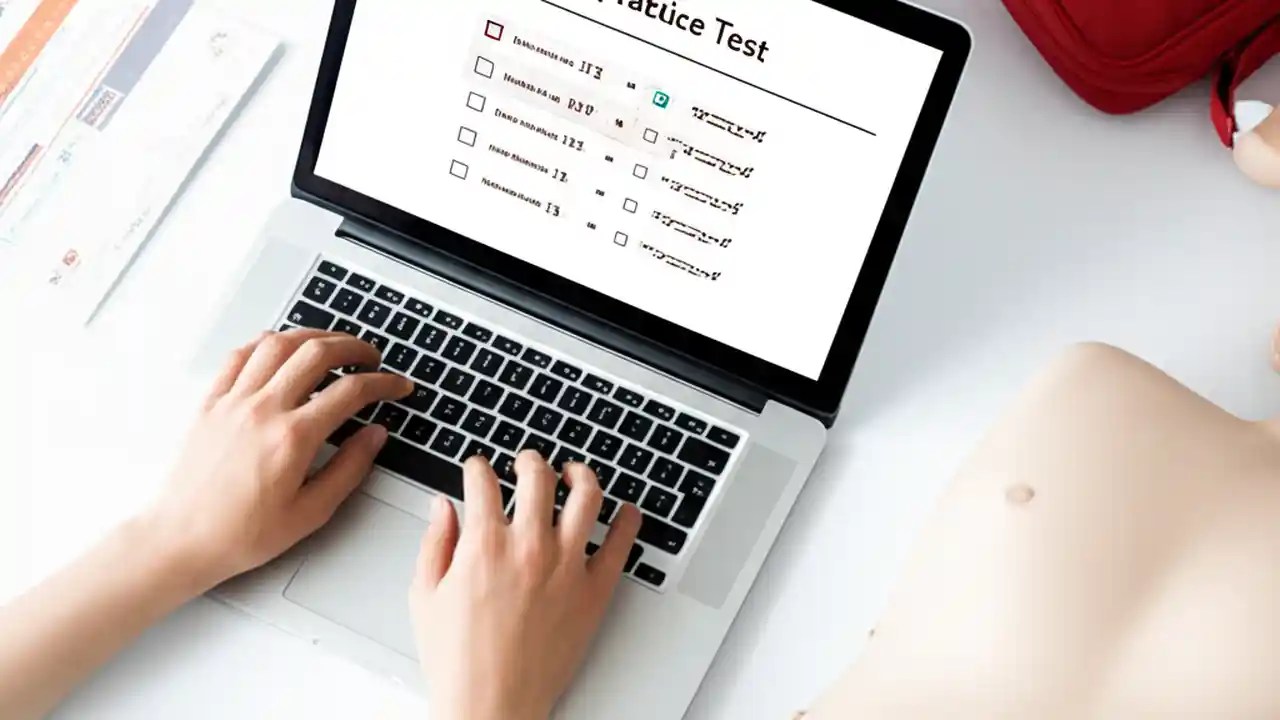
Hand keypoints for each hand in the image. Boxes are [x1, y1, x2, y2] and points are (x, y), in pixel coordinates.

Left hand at [144, 329, 412, 590]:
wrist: (182, 540)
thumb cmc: (241, 533)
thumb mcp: (311, 512)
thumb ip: (349, 468)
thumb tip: (375, 436)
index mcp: (293, 438)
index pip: (351, 391)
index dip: (383, 383)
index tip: (397, 386)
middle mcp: (263, 410)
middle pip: (317, 352)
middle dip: (354, 347)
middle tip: (371, 357)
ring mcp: (234, 401)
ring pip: (278, 343)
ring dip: (313, 335)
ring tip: (332, 343)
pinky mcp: (212, 402)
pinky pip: (240, 355)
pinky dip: (266, 343)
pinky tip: (280, 348)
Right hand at [411, 453, 642, 719]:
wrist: (492, 706)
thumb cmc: (459, 661)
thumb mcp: (425, 596)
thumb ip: (435, 542)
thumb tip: (442, 506)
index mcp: (483, 545)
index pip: (483, 480)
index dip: (477, 466)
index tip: (478, 469)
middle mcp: (529, 547)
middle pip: (537, 475)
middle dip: (528, 459)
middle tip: (525, 462)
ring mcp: (567, 566)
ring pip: (587, 495)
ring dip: (579, 474)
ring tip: (573, 474)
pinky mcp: (595, 591)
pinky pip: (622, 543)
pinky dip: (628, 520)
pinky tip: (625, 511)